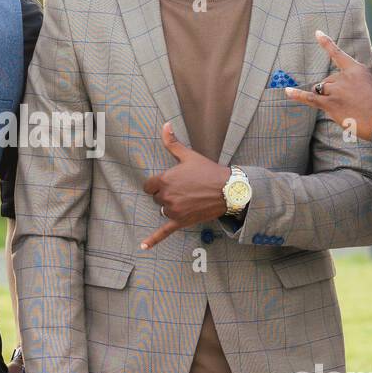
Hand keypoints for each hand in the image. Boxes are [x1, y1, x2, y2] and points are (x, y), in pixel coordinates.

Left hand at [139, 122, 230, 249]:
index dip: (159, 184)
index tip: (171, 182)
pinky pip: (164, 232)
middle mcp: (166, 197)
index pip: (149, 186)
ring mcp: (173, 211)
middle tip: (186, 189)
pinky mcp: (181, 222)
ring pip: (164, 211)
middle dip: (168, 194)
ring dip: (172, 207)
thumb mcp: (188, 155)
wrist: (228, 190)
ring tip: (189, 199)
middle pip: (157, 198)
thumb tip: (165, 125)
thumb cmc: (208, 171)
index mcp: (164, 180)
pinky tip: (143, 247)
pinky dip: (153, 240)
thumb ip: (173, 142)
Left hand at [284, 30, 371, 140]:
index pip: (338, 54)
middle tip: (350, 103)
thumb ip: (352, 80)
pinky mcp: (330, 103)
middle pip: (328, 80)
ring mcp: (336, 90)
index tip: (316, 33)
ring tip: (343, 107)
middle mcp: (344, 77)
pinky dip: (297, 95)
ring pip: (321, 89)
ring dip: (327, 98)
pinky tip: (287, 91)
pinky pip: (310, 98)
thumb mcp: (369, 84)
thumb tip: (330, 86)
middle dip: (334, 91)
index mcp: (356, 69)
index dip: (326, 43)